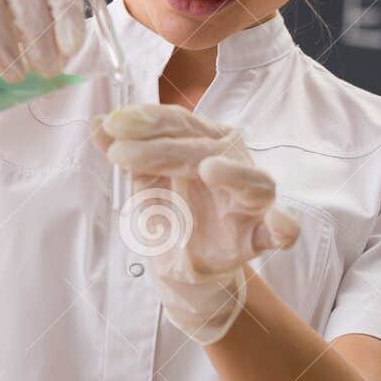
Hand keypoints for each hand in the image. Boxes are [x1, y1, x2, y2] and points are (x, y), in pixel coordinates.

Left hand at [93, 105, 300, 343]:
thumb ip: (119, 148)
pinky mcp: (259, 234)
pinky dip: (284, 227)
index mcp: (203, 140)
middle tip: (120, 155)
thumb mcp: (139, 178)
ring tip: (208, 169)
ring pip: (253, 180)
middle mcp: (231, 161)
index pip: (177, 122)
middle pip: (203, 148)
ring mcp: (249, 198)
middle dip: (160, 148)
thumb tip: (96, 122)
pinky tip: (281, 228)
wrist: (180, 260)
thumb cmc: (169, 207)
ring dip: (234, 174)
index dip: (146, 120)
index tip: (113, 124)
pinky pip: (279, 229)